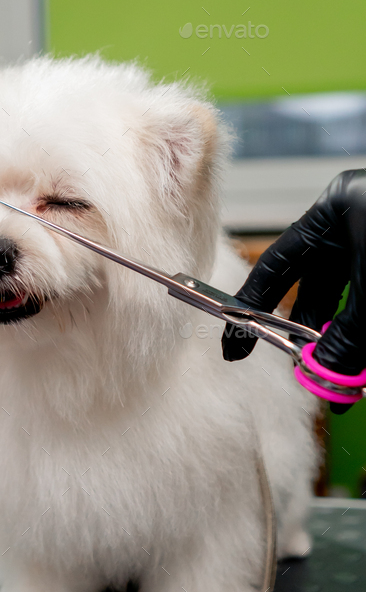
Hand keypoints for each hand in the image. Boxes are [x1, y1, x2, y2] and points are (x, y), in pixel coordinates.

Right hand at [222, 170, 365, 412]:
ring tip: (343, 381)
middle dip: (312, 337)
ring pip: (349, 301)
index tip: (238, 344)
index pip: (279, 264)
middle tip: (307, 373)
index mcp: (337, 210)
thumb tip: (322, 375)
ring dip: (345, 342)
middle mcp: (356, 222)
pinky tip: (362, 364)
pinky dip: (365, 331)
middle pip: (317, 289)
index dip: (254, 306)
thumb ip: (347, 337)